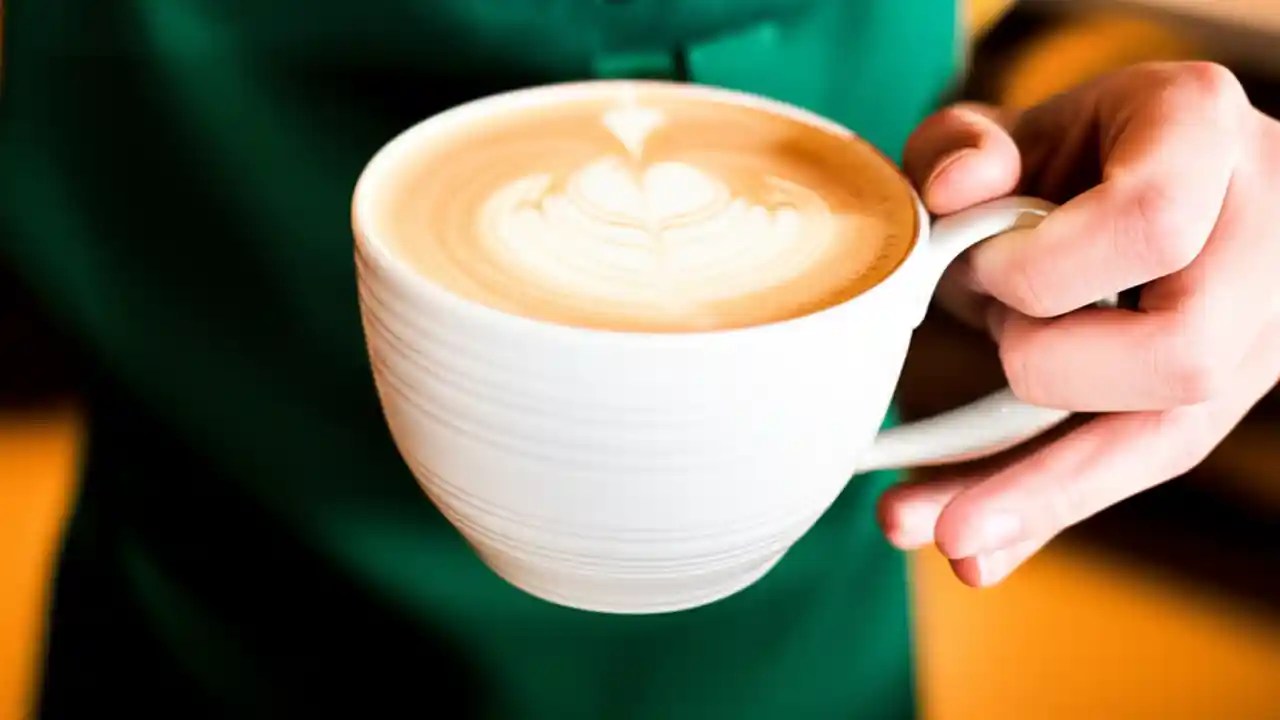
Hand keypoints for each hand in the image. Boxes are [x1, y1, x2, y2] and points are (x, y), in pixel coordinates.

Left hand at [880, 62, 1279, 586]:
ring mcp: (1254, 328)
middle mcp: (1260, 237)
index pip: (1151, 223)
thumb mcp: (1009, 122)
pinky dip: (1046, 507)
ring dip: (1040, 491)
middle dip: (1052, 367)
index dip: (1045, 267)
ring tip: (943, 536)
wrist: (1140, 170)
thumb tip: (951, 194)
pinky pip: (1136, 466)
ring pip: (1167, 437)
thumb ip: (963, 147)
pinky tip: (976, 551)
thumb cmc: (1068, 148)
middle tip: (991, 334)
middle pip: (1181, 353)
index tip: (978, 266)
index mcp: (1204, 137)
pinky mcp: (1217, 395)